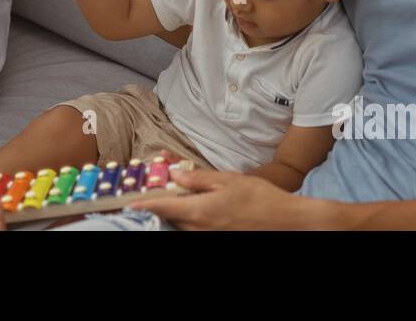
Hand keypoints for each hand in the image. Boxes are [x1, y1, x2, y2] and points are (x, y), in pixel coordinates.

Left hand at [133, 169, 333, 229]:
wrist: (287, 221)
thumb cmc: (260, 197)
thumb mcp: (228, 180)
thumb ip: (198, 179)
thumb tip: (175, 175)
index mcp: (200, 211)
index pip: (163, 207)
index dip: (144, 204)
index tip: (129, 203)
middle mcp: (200, 229)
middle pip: (171, 217)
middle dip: (165, 204)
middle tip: (162, 189)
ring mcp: (208, 237)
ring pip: (183, 225)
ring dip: (179, 212)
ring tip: (185, 197)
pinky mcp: (217, 240)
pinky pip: (196, 230)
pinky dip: (192, 219)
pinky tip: (201, 207)